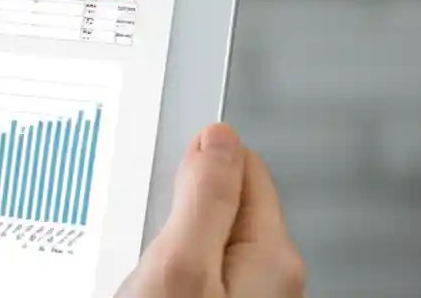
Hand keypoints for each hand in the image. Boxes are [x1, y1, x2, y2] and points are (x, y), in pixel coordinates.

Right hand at [117, 124, 305, 297]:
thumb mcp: (181, 263)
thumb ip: (203, 197)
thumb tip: (219, 138)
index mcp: (273, 254)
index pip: (244, 166)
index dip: (199, 164)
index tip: (168, 182)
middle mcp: (270, 274)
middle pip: (222, 202)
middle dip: (181, 207)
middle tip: (154, 241)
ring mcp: (246, 292)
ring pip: (203, 236)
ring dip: (170, 241)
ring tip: (147, 271)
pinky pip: (194, 266)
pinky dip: (168, 266)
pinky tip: (150, 285)